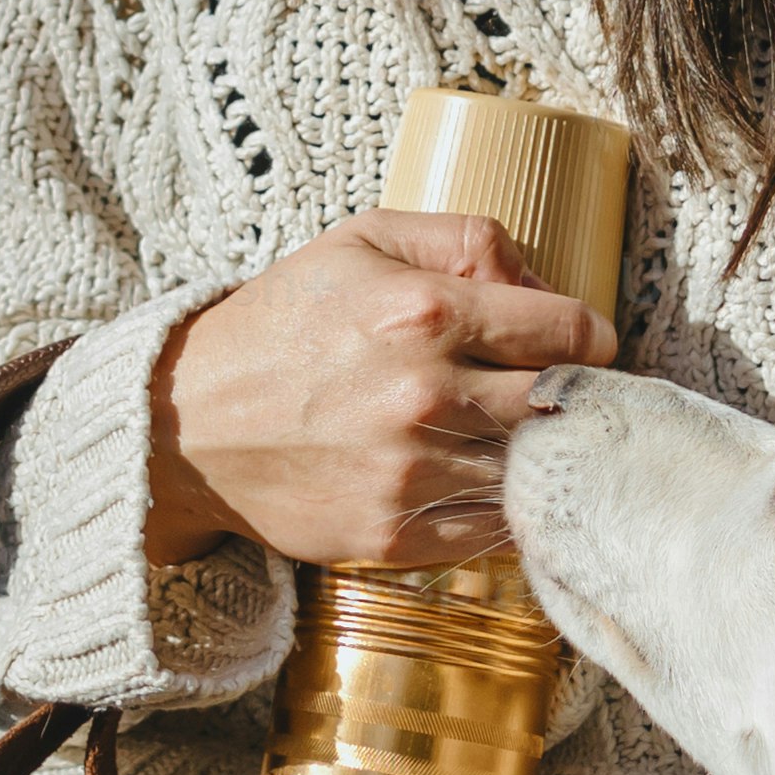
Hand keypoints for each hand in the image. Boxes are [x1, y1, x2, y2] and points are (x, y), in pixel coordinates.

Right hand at [146, 208, 618, 573]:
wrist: (186, 423)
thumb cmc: (280, 324)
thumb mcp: (362, 242)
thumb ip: (465, 240)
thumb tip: (542, 282)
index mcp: (427, 312)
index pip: (571, 332)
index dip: (587, 337)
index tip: (578, 345)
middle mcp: (428, 394)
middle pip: (566, 405)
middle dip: (573, 395)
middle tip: (559, 393)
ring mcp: (414, 472)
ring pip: (536, 469)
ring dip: (537, 454)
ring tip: (513, 435)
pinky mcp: (397, 534)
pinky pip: (497, 531)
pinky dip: (503, 508)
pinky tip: (479, 479)